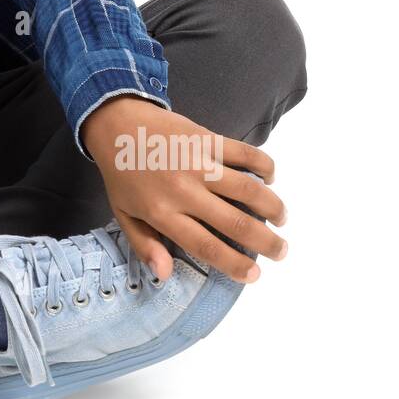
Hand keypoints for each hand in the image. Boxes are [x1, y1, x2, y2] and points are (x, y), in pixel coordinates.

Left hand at [80, 96, 288, 284]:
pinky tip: (270, 178)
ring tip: (282, 220)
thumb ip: (144, 245)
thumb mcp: (122, 213)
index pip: (205, 245)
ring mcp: (198, 162)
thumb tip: (165, 275)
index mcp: (162, 212)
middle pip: (235, 223)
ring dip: (273, 207)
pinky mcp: (207, 138)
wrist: (115, 123)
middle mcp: (184, 190)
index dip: (234, 264)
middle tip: (281, 252)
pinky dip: (264, 166)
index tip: (254, 275)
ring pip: (248, 189)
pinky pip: (245, 153)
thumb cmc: (121, 174)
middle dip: (266, 242)